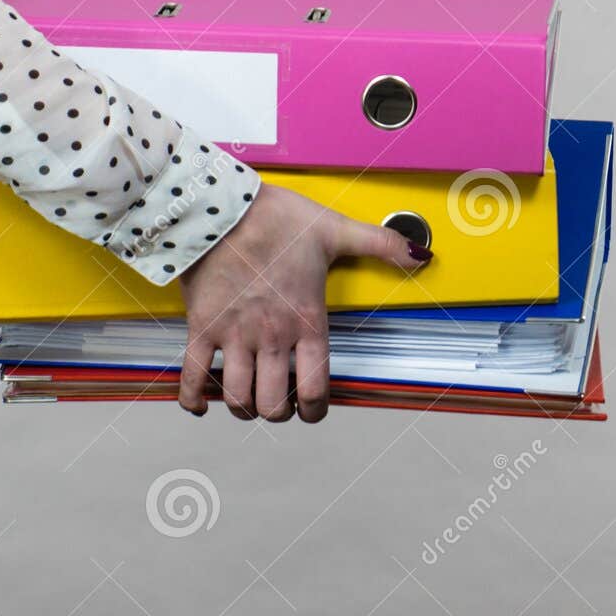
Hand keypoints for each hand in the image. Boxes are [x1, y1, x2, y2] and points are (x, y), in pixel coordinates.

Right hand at [177, 184, 431, 422]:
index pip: (316, 391)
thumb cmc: (278, 218)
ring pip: (236, 398)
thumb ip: (381, 244)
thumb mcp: (335, 230)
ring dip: (242, 406)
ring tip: (245, 396)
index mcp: (306, 321)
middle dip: (277, 411)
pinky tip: (198, 404)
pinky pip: (193, 375)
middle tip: (276, 399)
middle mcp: (271, 337)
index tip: (309, 407)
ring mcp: (234, 334)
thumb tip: (423, 254)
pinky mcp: (202, 325)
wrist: (223, 204)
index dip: (314, 411)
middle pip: (273, 406)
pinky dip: (192, 397)